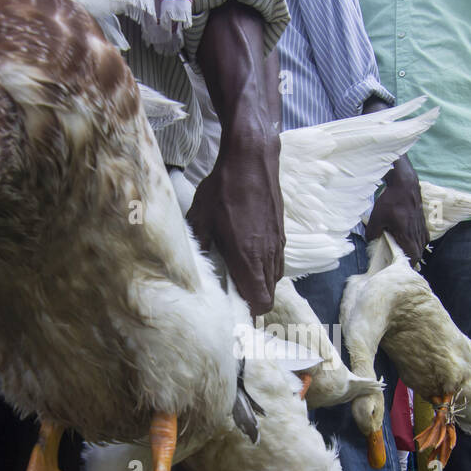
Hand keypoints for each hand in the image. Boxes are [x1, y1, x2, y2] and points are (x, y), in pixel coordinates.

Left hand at [187, 131, 284, 315]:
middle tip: (233, 294)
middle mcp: (268, 256)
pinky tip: (249, 255)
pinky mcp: (281, 234)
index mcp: (248, 258)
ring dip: (260, 283)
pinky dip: (266, 267)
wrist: (252, 159)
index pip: (260, 302)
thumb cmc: (224, 188)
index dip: (248, 311)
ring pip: (275, 279)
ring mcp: (278, 245)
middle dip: (254, 300)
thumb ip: (197, 247)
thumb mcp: (200, 219)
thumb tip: (189, 268)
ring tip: (240, 274)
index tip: (233, 308)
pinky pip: (278, 262)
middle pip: (269, 295)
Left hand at [365, 159, 426, 262]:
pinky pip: (423, 238)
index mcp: (407, 235)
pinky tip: (410, 241)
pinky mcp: (423, 222)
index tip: (399, 267)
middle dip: (410, 260)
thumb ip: (372, 232)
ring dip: (414, 251)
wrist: (405, 185)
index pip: (413, 256)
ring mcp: (421, 228)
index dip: (407, 264)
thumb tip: (371, 241)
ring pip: (421, 246)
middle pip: (418, 253)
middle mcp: (417, 233)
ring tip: (404, 253)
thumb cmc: (391, 200)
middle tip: (399, 262)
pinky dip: (418, 243)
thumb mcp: (376, 217)